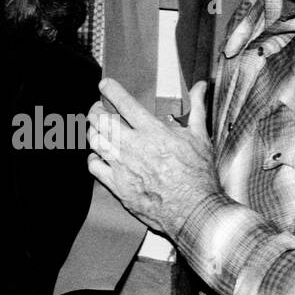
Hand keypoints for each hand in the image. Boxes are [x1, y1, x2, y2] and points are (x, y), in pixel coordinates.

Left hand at [87, 78, 218, 236]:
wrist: (193, 210)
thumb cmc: (198, 175)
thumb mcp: (200, 137)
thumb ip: (196, 108)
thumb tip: (200, 86)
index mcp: (153, 132)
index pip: (124, 103)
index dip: (110, 90)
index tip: (105, 84)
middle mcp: (133, 147)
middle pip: (101, 120)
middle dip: (96, 110)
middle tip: (98, 108)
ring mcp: (122, 167)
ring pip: (94, 141)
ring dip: (93, 131)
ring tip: (97, 128)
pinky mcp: (117, 186)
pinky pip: (94, 166)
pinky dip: (94, 157)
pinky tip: (100, 155)